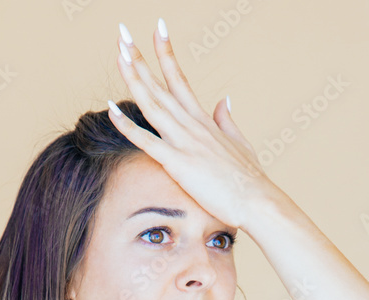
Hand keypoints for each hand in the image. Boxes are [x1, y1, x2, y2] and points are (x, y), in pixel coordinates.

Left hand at [107, 20, 279, 230]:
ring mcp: (185, 142)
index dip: (167, 54)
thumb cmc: (250, 180)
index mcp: (204, 121)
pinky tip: (111, 109)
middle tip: (123, 33)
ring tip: (118, 54)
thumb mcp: (240, 144)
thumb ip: (227, 121)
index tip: (157, 29)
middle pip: (160, 86)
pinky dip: (127, 126)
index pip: (180, 80)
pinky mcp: (178, 163)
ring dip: (133, 79)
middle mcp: (192, 125)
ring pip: (152, 104)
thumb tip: (222, 101)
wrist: (258, 201)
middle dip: (140, 59)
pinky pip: (147, 141)